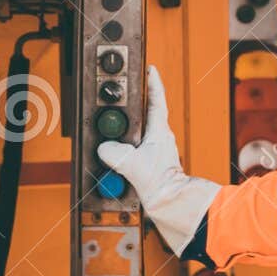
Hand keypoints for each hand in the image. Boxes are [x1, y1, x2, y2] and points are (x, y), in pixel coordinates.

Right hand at [96, 65, 218, 256]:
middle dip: (129, 109)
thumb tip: (105, 148)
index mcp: (159, 131)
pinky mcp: (150, 167)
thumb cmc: (162, 185)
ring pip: (136, 136)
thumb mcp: (133, 164)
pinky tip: (113, 163)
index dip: (152, 82)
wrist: (172, 207)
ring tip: (109, 138)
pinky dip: (122, 155)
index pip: (156, 99)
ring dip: (123, 136)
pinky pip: (132, 153)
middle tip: (116, 102)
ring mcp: (155, 153)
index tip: (148, 68)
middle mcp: (159, 139)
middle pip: (143, 116)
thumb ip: (116, 152)